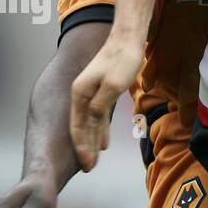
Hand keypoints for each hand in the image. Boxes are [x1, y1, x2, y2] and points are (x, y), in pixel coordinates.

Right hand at [69, 35, 142, 170]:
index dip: (82, 147)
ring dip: (91, 141)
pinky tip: (103, 141)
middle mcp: (81, 94)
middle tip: (88, 168)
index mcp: (80, 94)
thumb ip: (100, 106)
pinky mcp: (101, 90)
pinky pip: (98, 115)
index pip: (78, 128)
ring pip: (90, 123)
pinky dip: (100, 129)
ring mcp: (90, 92)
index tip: (86, 165)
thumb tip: (91, 123)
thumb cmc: (122, 60)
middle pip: (81, 127)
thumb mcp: (112, 85)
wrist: (128, 39)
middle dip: (84, 148)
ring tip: (93, 159)